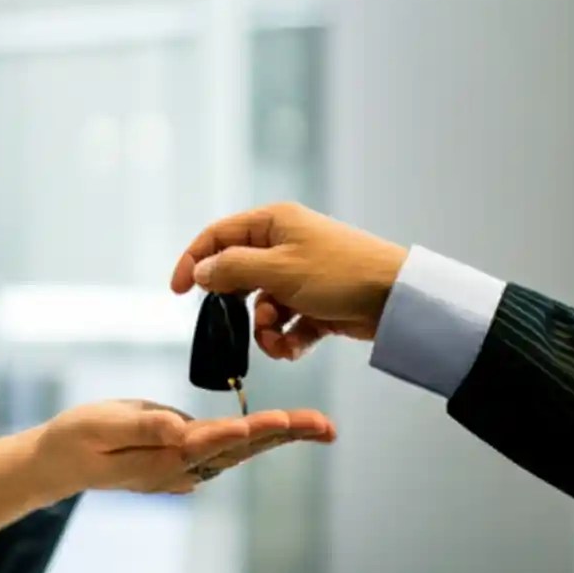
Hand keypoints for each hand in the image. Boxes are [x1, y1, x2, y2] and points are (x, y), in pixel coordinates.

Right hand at [30, 399, 334, 497]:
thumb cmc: (78, 440)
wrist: (62, 460)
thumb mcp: (102, 428)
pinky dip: (264, 434)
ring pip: (244, 448)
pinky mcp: (189, 454)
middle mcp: (184, 467)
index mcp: (164, 458)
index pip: (210, 443)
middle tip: (324, 426)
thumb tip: (178, 431)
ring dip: (284, 435)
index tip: (270, 422)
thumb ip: (142, 428)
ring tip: (322, 425)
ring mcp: (189, 465)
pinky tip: (289, 426)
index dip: (241, 433)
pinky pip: (234, 445)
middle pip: (242, 449)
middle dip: (285, 435)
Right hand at [171, 202, 407, 359]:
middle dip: (237, 306)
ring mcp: (302, 277)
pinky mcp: (317, 305)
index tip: (178, 291)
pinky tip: (293, 348)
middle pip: (240, 276)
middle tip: (240, 322)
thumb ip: (232, 270)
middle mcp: (285, 246)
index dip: (194, 260)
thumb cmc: (339, 274)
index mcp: (274, 224)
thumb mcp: (278, 270)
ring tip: (277, 339)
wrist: (395, 299)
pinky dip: (286, 340)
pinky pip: (287, 325)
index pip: (219, 236)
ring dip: (264, 329)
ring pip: (262, 307)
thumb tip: (200, 271)